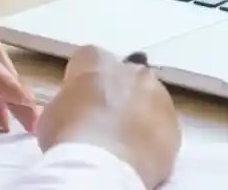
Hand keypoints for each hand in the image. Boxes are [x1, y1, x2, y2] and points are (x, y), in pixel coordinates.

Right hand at [36, 46, 180, 188]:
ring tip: (123, 140)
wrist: (102, 167)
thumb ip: (69, 102)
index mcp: (98, 62)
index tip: (79, 99)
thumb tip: (75, 110)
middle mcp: (132, 71)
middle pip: (126, 76)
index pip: (89, 59)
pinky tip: (138, 153)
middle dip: (118, 93)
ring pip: (150, 99)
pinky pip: (162, 127)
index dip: (83, 80)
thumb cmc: (68, 138)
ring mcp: (159, 96)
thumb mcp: (53, 113)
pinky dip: (152, 136)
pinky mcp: (174, 126)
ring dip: (139, 113)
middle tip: (104, 120)